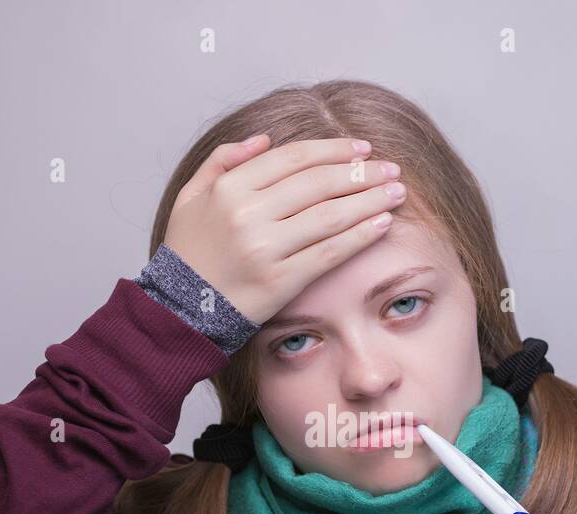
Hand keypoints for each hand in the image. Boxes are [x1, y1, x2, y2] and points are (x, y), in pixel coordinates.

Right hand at [161, 136, 407, 326]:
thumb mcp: (190, 197)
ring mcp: (266, 249)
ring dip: (370, 200)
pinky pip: (330, 253)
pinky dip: (360, 236)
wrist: (180, 311)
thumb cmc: (189, 252)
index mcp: (229, 188)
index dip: (333, 150)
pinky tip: (382, 224)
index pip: (293, 158)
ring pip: (330, 215)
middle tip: (391, 169)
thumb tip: (264, 139)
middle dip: (361, 173)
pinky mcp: (282, 281)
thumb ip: (222, 161)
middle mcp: (248, 214)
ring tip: (396, 192)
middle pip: (318, 183)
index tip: (361, 149)